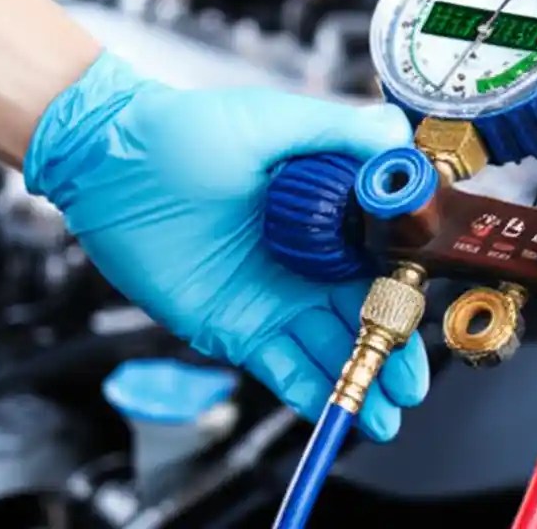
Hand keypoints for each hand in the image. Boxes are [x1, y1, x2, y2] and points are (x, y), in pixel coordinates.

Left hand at [23, 52, 427, 440]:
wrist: (110, 159)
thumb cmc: (187, 131)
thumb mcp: (272, 121)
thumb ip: (338, 132)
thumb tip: (397, 137)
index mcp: (330, 215)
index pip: (384, 265)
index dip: (407, 295)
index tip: (427, 322)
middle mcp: (310, 263)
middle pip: (365, 318)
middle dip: (393, 355)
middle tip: (412, 389)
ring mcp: (276, 299)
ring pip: (331, 351)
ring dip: (361, 383)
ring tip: (387, 416)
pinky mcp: (236, 327)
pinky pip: (283, 368)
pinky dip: (311, 392)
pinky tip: (337, 411)